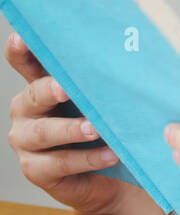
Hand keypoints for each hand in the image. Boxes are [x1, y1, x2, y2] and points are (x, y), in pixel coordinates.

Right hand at [5, 30, 124, 214]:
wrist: (107, 177)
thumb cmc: (101, 129)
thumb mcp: (98, 101)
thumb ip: (97, 82)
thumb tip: (123, 58)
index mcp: (38, 86)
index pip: (22, 62)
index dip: (20, 50)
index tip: (23, 38)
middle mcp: (25, 110)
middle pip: (33, 96)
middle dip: (50, 90)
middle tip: (67, 88)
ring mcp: (25, 140)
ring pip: (45, 132)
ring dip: (72, 130)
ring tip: (96, 128)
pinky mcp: (35, 169)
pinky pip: (61, 163)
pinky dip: (88, 159)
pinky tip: (111, 155)